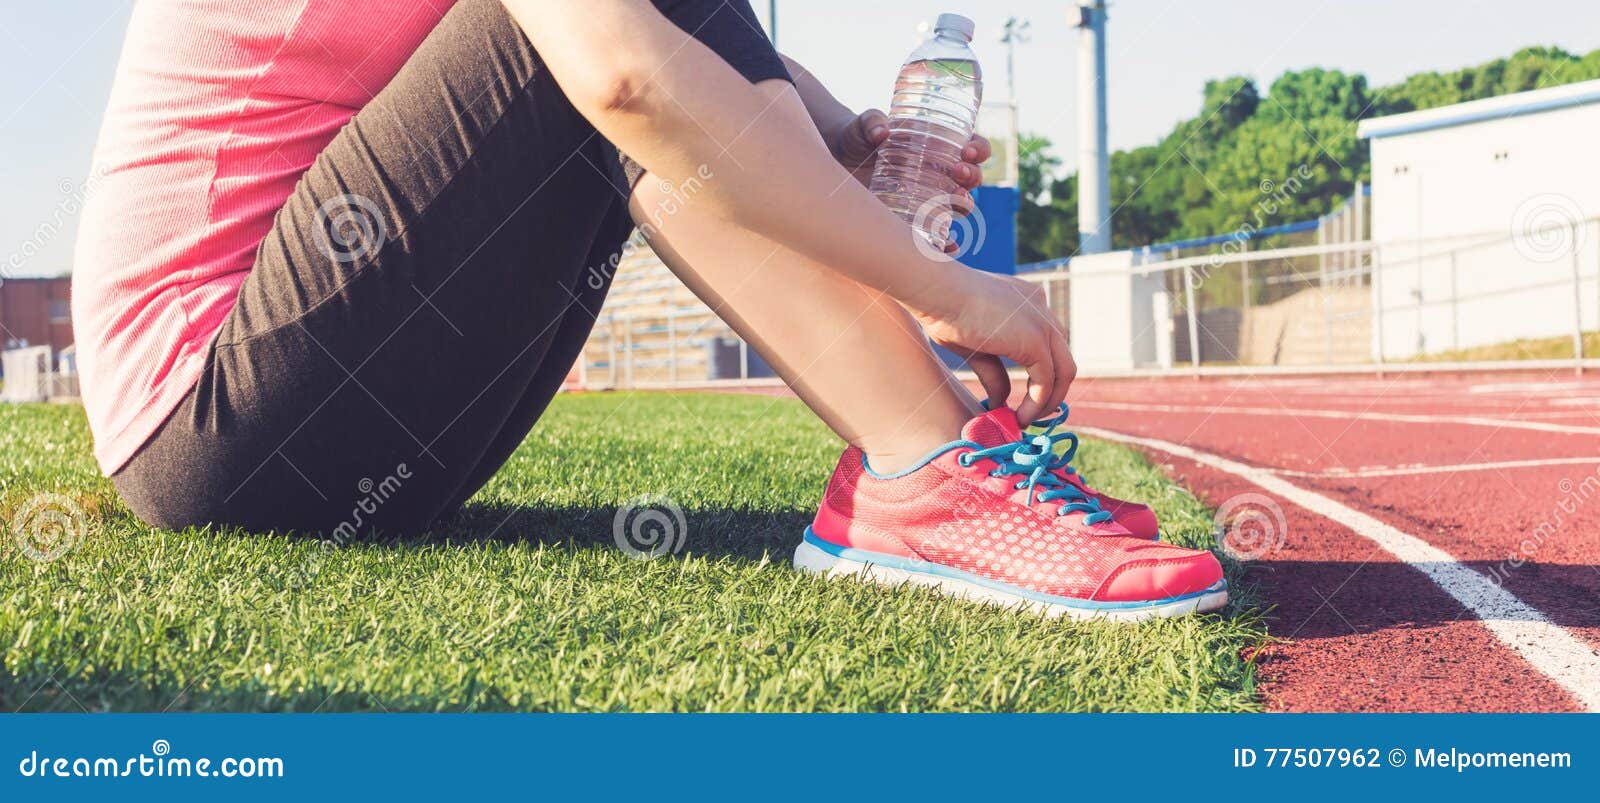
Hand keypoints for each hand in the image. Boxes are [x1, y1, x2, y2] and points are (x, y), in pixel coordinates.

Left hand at [826, 109, 990, 227]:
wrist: (837, 160)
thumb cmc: (857, 137)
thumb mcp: (863, 125)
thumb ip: (871, 123)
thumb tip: (880, 132)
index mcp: (938, 146)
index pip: (971, 148)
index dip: (978, 149)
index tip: (968, 150)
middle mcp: (940, 173)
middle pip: (971, 178)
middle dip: (972, 175)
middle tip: (958, 170)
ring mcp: (929, 197)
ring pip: (961, 205)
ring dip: (965, 204)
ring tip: (956, 201)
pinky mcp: (914, 218)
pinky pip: (939, 234)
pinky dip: (947, 243)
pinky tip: (948, 246)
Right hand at [905, 266, 1073, 422]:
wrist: (937, 291)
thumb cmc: (944, 310)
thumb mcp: (976, 346)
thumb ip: (994, 370)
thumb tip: (1000, 401)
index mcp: (1027, 301)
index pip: (1048, 342)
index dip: (1044, 373)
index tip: (1030, 398)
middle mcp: (1040, 307)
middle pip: (1062, 356)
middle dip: (1053, 389)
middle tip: (1034, 414)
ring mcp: (1041, 322)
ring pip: (1063, 370)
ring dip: (1049, 400)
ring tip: (1027, 420)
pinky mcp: (1035, 339)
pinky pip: (1046, 380)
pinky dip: (1037, 402)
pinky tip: (1020, 416)